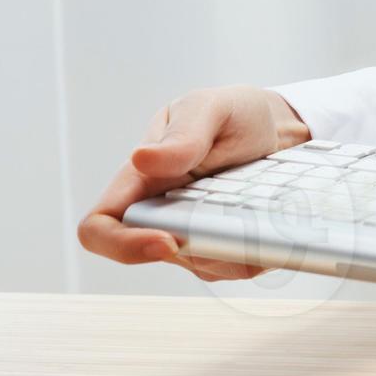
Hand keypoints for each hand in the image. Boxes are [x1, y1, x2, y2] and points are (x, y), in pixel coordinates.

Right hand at [76, 85, 313, 281]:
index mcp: (139, 179)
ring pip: (201, 266)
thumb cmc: (234, 114)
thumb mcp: (211, 109)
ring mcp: (189, 233)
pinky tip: (267, 220)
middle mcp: (158, 212)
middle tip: (239, 216)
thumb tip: (142, 159)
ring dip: (233, 248)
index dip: (121, 244)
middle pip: (158, 256)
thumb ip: (182, 135)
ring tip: (259, 207)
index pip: (100, 226)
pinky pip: (232, 266)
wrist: (276, 129)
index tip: (168, 239)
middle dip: (201, 246)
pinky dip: (254, 251)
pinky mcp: (220, 246)